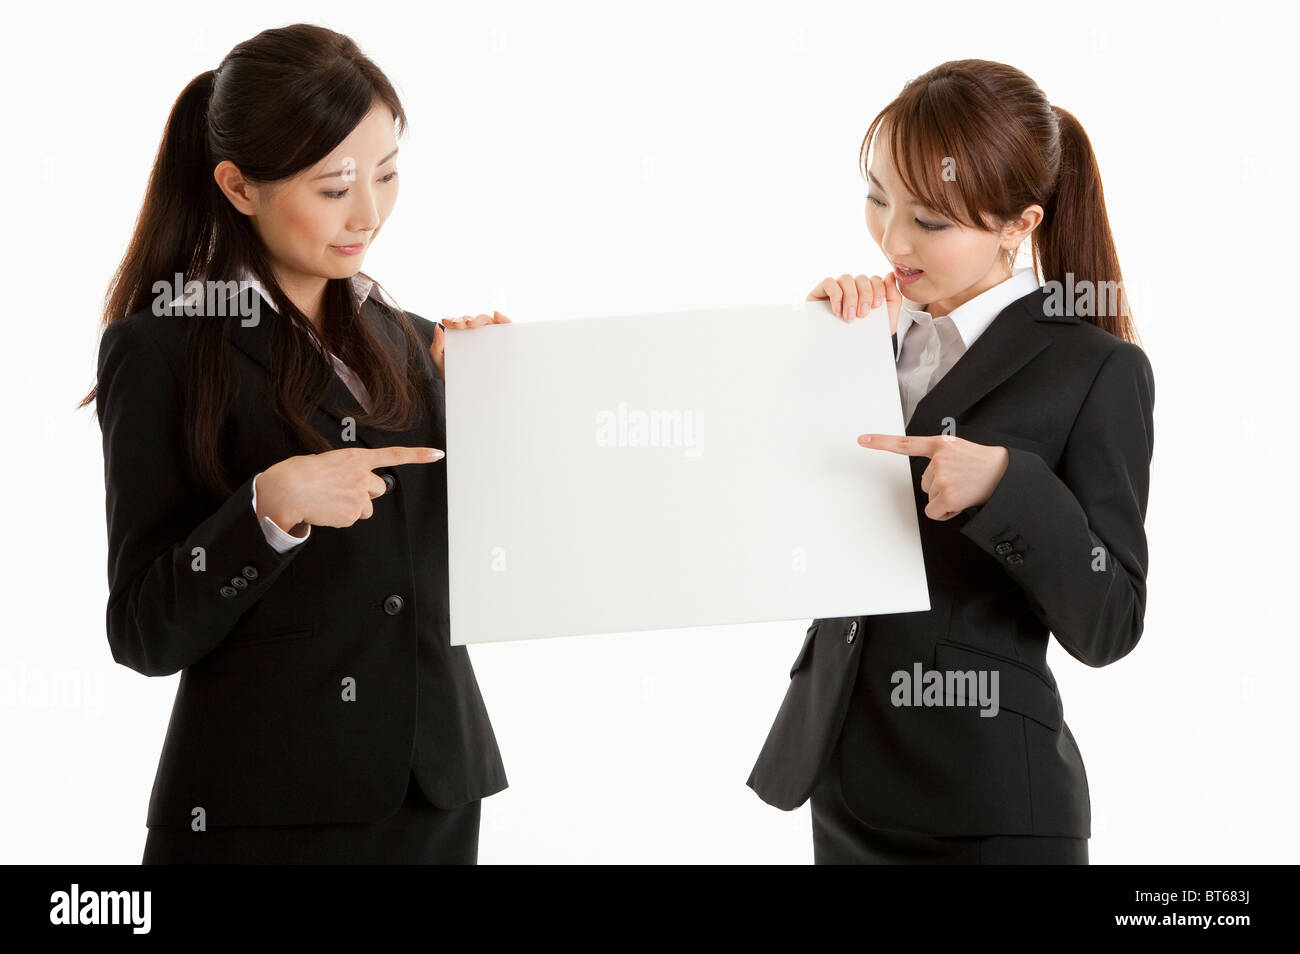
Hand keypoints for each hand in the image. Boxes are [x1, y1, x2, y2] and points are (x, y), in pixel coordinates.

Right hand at [256, 446, 445, 530]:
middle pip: (378, 489)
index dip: (418, 456)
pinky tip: (325, 509)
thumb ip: (347, 469)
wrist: (286, 491)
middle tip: (344, 491)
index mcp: (356, 457)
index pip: (394, 455)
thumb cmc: (299, 473)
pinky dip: (339, 517)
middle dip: (366, 492)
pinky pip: (351, 519)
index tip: (437, 454)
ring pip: (365, 508)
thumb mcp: (328, 461)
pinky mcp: (352, 514)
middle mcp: (362, 476)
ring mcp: (359, 496)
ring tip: (330, 500)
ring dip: (353, 506)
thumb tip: (350, 481)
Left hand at [430, 311, 511, 378]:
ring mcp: (492, 338)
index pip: (461, 323)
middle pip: (474, 320)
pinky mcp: (504, 343)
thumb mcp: (442, 363)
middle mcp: (478, 335)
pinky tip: (496, 315)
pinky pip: (507, 327)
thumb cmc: (457, 377)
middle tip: (458, 325)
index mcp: (464, 337)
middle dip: (465, 319)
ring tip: (471, 323)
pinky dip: (503, 318)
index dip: (454, 319)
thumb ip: (436, 347)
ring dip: (480, 318)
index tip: (447, 322)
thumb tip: (437, 327)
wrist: (470, 395)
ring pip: (489, 321)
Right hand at [807, 272, 902, 334]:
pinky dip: (835, 295)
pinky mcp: (820, 292)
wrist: (847, 354)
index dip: (878, 289)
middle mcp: (852, 288)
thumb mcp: (886, 318)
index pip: (875, 280)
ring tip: (849, 316)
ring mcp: (836, 289)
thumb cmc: (866, 335)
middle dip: (864, 295)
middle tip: (862, 315)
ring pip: (846, 278)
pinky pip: (829, 283)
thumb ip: (893, 296)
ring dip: (850, 297)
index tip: (876, 306)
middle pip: (861, 278)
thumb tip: (891, 275)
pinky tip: (837, 311)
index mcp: (867, 291)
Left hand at [857, 433, 1008, 520]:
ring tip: (965, 488)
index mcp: (940, 444)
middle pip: (924, 482)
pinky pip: (934, 511)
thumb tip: (928, 478)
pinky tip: (961, 502)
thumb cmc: (982, 464)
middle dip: (940, 486)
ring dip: (946, 497)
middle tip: (962, 480)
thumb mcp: (958, 449)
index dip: (881, 442)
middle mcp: (938, 459)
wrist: (1005, 474)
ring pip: (930, 496)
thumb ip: (939, 456)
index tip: (861, 440)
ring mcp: (942, 477)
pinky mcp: (947, 495)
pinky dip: (945, 512)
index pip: (905, 443)